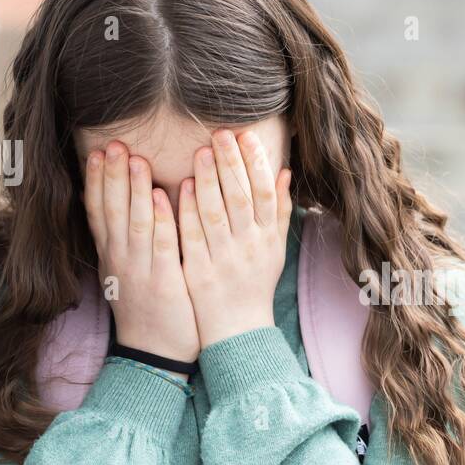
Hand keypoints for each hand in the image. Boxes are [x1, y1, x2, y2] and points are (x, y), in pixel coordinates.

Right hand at [84, 141, 199, 372]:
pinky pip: (160, 246)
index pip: (98, 212)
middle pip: (112, 211)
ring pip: (134, 222)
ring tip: (135, 159)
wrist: (155, 354)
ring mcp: (140, 271)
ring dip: (134, 189)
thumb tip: (119, 210)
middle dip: (112, 176)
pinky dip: (159, 220)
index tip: (97, 153)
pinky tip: (160, 197)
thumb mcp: (126, 273)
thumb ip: (123, 242)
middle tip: (113, 144)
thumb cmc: (146, 310)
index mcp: (112, 256)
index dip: (97, 182)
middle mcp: (120, 259)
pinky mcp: (163, 282)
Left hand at [177, 129, 291, 347]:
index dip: (256, 164)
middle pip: (241, 199)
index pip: (264, 194)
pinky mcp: (200, 272)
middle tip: (221, 133)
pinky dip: (188, 212)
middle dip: (231, 164)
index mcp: (267, 239)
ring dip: (208, 181)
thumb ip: (278, 210)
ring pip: (216, 214)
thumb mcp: (274, 248)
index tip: (246, 137)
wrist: (238, 330)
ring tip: (201, 151)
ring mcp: (224, 259)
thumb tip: (284, 172)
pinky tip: (180, 187)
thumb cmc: (256, 283)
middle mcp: (248, 247)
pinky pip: (193, 237)